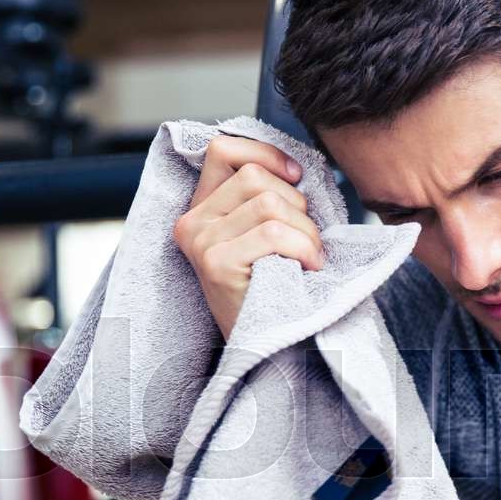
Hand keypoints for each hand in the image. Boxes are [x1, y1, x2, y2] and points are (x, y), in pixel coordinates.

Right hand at [174, 135, 324, 339]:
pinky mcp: (216, 264)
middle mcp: (191, 223)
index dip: (265, 154)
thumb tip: (297, 168)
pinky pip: (275, 233)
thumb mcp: (263, 236)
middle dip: (296, 204)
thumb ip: (264, 199)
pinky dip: (305, 248)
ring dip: (305, 230)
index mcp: (200, 209)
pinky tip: (308, 268)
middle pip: (254, 176)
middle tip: (307, 240)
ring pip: (269, 203)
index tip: (296, 178)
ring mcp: (200, 243)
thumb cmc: (274, 289)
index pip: (223, 150)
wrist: (268, 350)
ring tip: (309, 257)